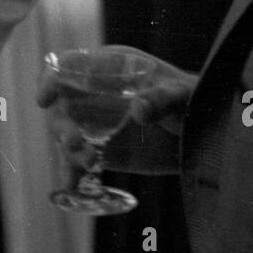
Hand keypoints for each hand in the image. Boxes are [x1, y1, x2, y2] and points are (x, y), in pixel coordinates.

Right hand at [37, 45, 198, 173]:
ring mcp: (97, 124)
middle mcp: (95, 94)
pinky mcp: (103, 151)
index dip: (51, 79)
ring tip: (90, 161)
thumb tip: (138, 110)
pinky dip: (73, 173)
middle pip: (62, 106)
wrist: (207, 134)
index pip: (68, 66)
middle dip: (62, 125)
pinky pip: (79, 162)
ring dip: (69, 150)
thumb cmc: (194, 100)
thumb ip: (161, 99)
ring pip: (67, 135)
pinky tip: (73, 186)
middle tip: (75, 143)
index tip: (45, 99)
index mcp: (109, 67)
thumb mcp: (182, 95)